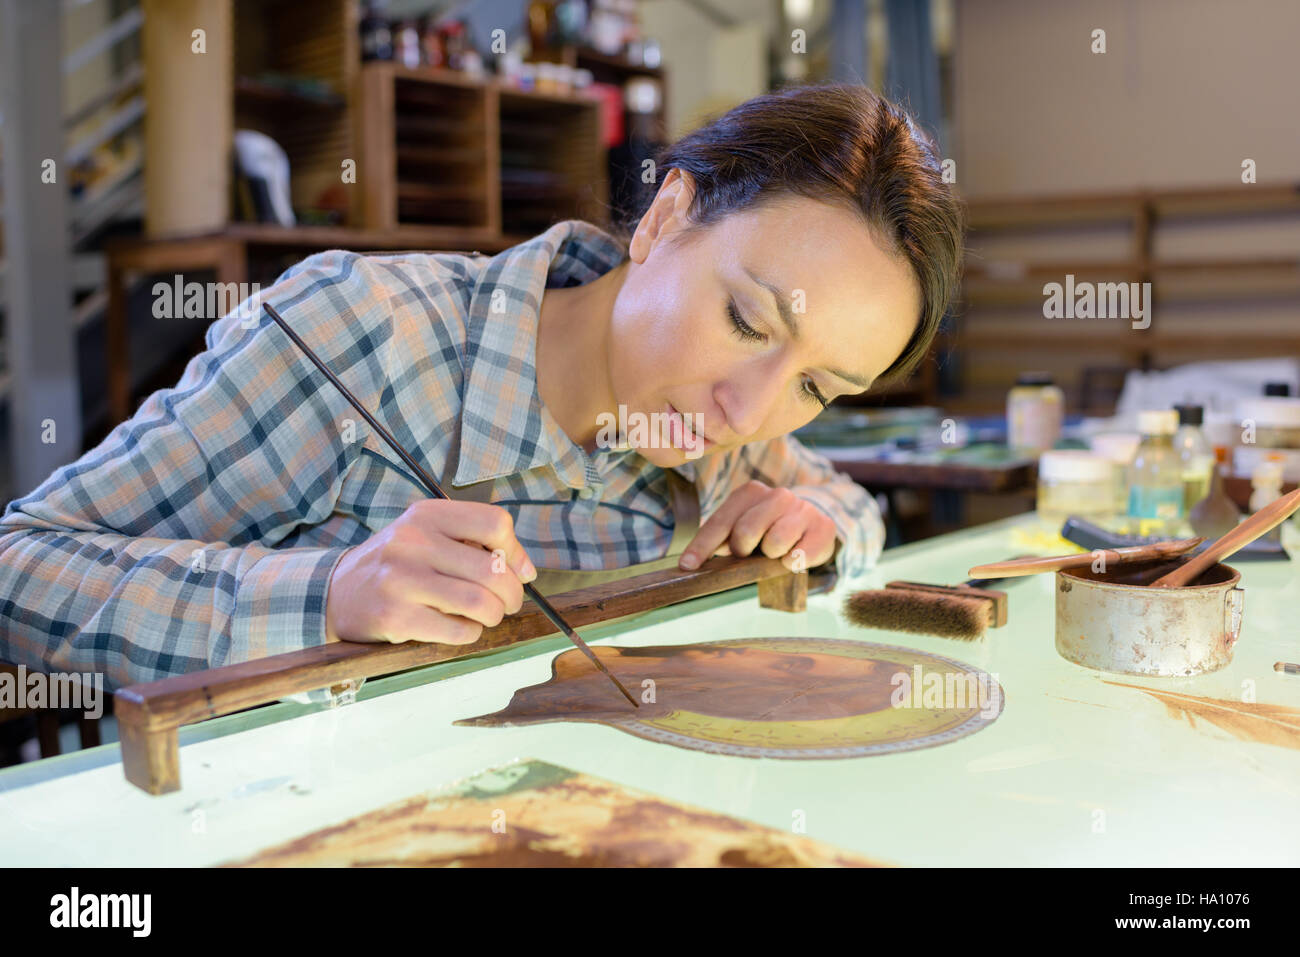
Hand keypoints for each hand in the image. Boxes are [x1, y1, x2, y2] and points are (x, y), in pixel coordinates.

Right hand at [325, 499, 536, 644]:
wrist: (338, 591)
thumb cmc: (399, 564)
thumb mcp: (428, 535)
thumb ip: (476, 544)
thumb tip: (527, 571)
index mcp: (427, 515)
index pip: (494, 523)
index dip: (516, 551)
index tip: (518, 571)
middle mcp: (413, 541)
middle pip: (493, 569)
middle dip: (512, 593)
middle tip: (507, 603)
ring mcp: (402, 579)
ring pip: (480, 603)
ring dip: (493, 615)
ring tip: (487, 615)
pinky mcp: (396, 617)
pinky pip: (458, 631)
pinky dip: (470, 633)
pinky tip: (460, 627)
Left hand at [678, 480, 837, 572]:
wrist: (813, 526)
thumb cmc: (769, 531)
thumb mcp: (743, 529)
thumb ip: (720, 540)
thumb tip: (690, 563)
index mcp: (749, 493)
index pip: (720, 522)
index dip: (702, 546)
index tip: (687, 566)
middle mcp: (777, 495)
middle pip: (745, 532)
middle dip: (742, 550)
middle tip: (750, 552)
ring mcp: (802, 509)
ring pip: (775, 543)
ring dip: (771, 555)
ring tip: (776, 550)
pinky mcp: (823, 527)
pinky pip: (799, 556)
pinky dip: (793, 563)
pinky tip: (795, 555)